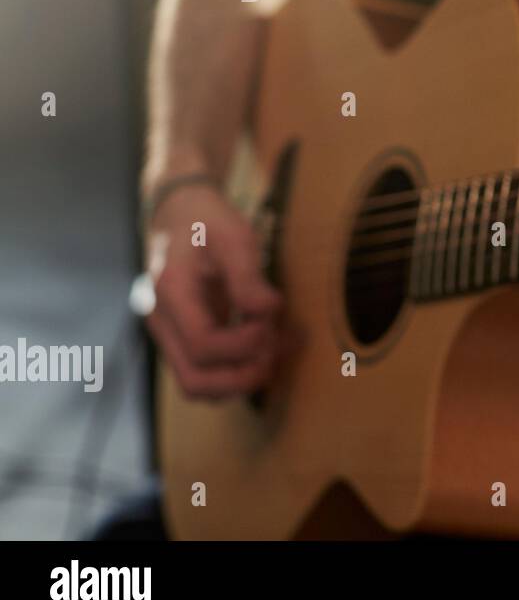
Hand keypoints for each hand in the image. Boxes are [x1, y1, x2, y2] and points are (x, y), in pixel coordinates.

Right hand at [144, 184, 283, 398]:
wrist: (181, 215)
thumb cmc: (208, 222)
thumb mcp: (234, 236)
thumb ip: (248, 276)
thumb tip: (267, 312)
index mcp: (171, 292)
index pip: (202, 344)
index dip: (243, 345)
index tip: (271, 325)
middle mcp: (162, 321)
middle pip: (195, 381)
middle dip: (243, 377)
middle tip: (276, 351)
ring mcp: (170, 334)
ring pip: (199, 385)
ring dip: (241, 380)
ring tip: (275, 350)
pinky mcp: (183, 338)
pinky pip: (207, 371)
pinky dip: (237, 370)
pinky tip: (267, 347)